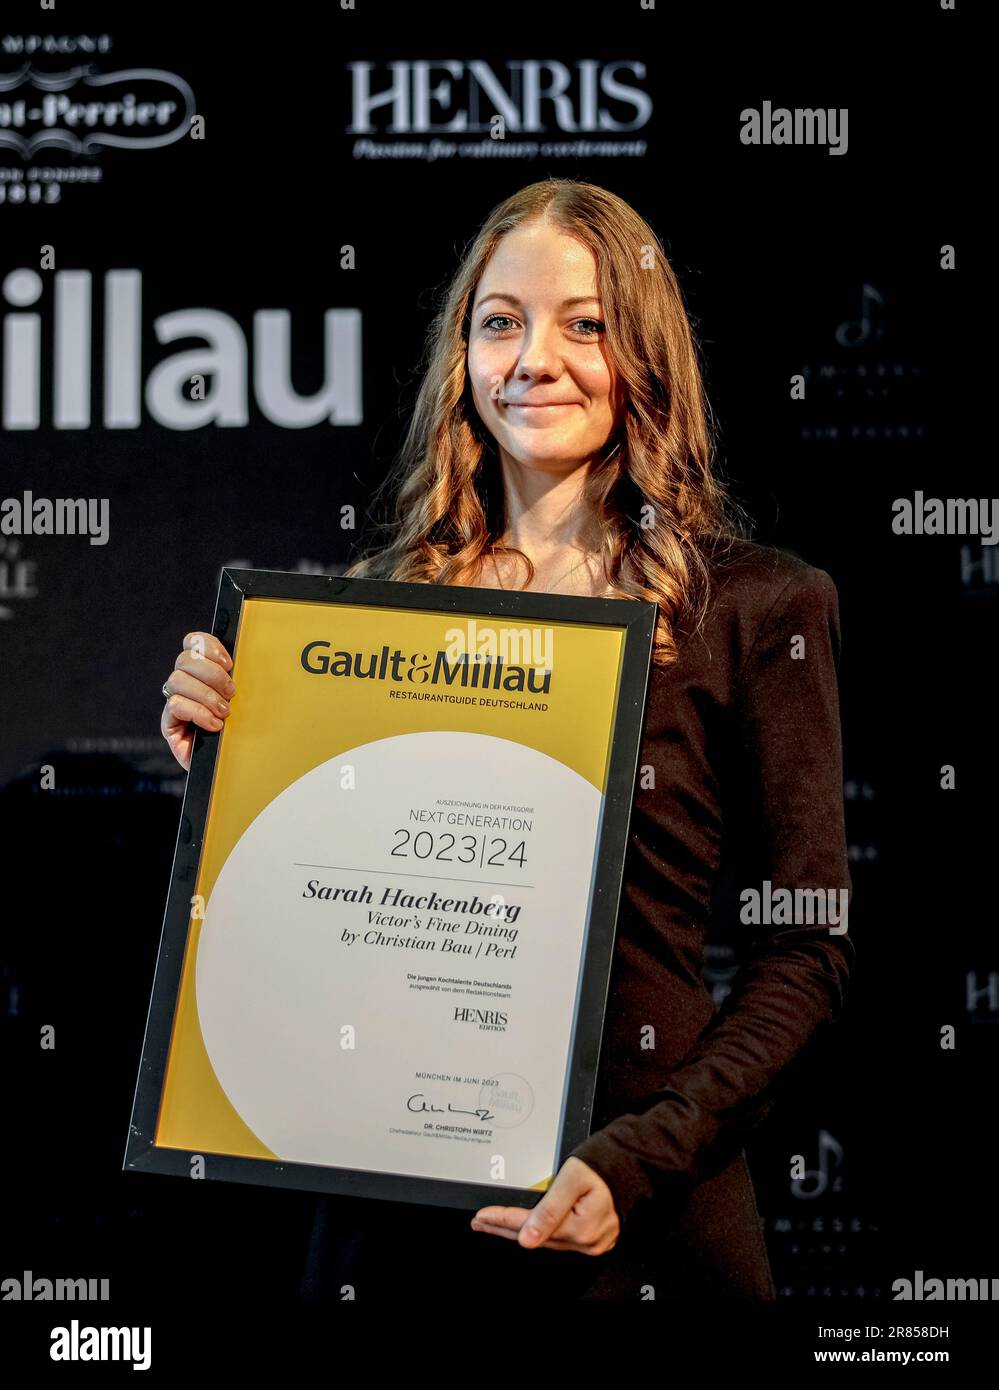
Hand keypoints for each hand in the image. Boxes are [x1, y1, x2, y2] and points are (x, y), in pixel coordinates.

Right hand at [160, 630, 235, 771]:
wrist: (231, 770)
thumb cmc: (240, 732)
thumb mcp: (246, 702)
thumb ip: (242, 681)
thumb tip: (246, 664)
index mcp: (203, 671)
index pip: (194, 643)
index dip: (208, 646)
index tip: (229, 662)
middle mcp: (186, 684)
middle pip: (185, 659)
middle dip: (212, 674)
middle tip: (232, 692)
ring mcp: (175, 702)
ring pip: (177, 679)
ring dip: (206, 694)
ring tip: (224, 712)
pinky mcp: (169, 723)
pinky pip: (176, 705)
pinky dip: (198, 712)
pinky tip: (214, 724)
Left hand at [470, 1156, 619, 1254]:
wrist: (634, 1162)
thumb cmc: (606, 1164)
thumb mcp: (573, 1178)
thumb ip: (549, 1209)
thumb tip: (526, 1238)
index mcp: (581, 1228)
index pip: (530, 1227)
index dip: (503, 1221)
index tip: (482, 1216)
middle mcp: (586, 1241)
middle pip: (535, 1238)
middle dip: (505, 1229)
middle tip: (480, 1222)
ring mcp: (592, 1242)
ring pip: (547, 1240)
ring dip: (520, 1231)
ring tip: (496, 1224)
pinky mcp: (595, 1238)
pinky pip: (561, 1239)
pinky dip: (541, 1232)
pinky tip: (527, 1228)